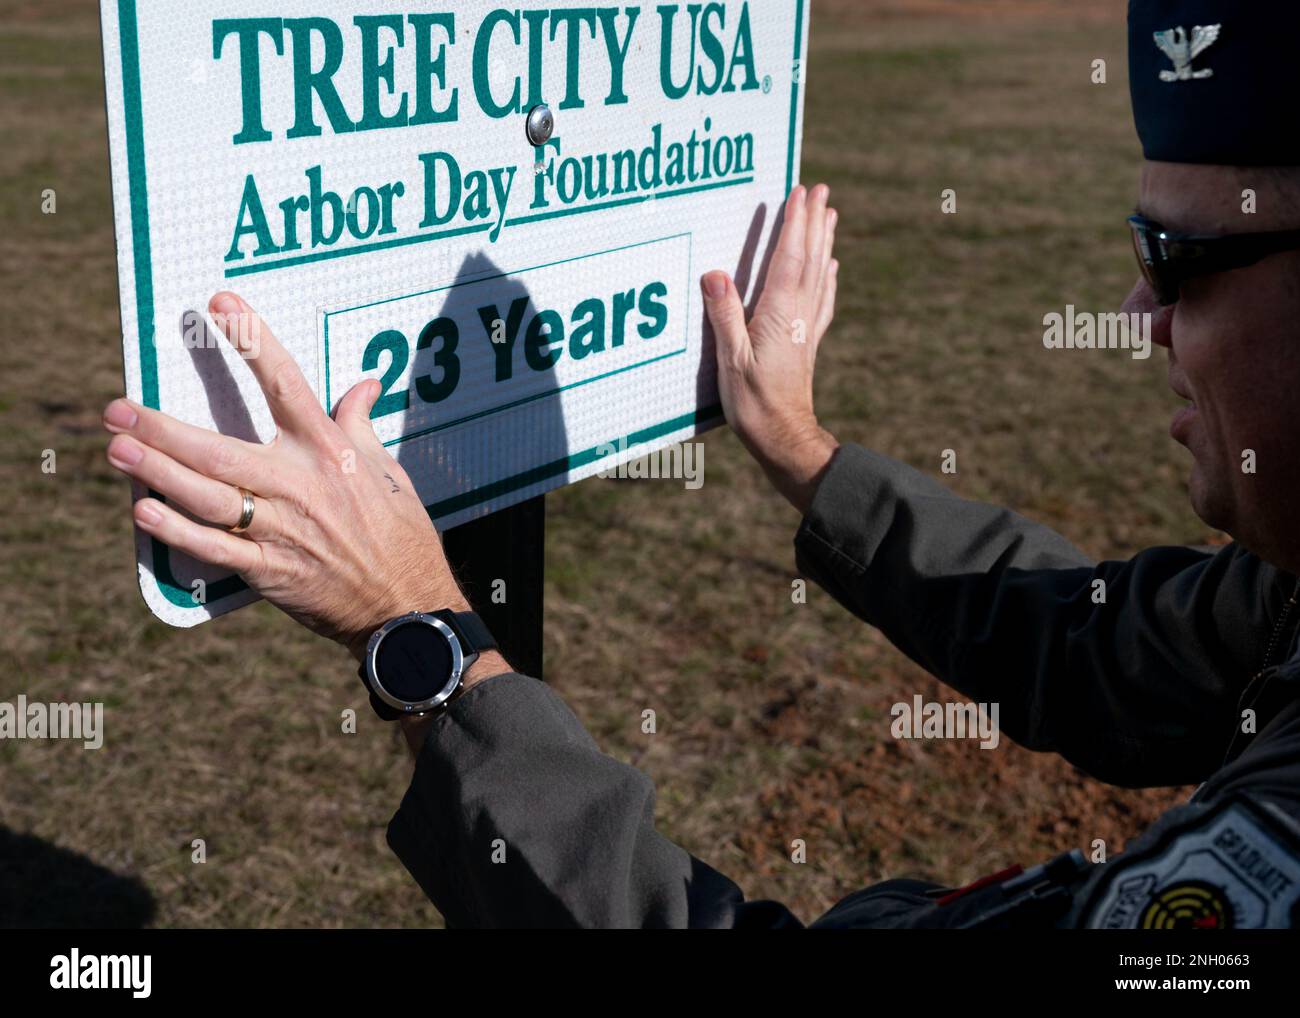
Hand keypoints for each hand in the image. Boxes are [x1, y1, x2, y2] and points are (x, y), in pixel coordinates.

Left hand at [103, 291, 504, 678]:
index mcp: (331, 452)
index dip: (252, 340)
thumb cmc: (401, 535)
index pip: (285, 383)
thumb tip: (366, 383)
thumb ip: (361, 424)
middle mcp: (301, 484)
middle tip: (116, 409)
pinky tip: (144, 512)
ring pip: (207, 496)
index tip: (221, 303)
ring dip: (157, 473)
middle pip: (219, 448)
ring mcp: (282, 530)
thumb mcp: (389, 471)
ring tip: (117, 450)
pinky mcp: (270, 572)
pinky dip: (177, 532)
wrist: (407, 604)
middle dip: (162, 429)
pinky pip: (214, 549)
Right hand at [700, 183, 839, 513]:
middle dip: (814, 222)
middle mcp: (799, 315)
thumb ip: (725, 314)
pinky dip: (827, 277)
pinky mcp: (808, 342)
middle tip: (821, 190)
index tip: (801, 193)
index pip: (789, 258)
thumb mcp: (730, 359)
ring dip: (823, 242)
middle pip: (810, 259)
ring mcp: (807, 328)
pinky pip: (822, 300)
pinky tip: (830, 267)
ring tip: (830, 215)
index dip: (794, 224)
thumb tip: (716, 274)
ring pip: (819, 274)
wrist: (783, 435)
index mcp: (779, 313)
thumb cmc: (753, 401)